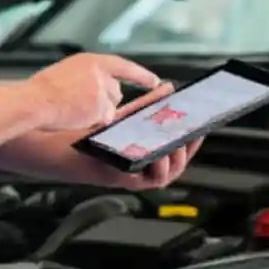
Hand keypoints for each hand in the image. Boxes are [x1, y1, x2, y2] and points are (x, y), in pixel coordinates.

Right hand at [27, 53, 160, 131]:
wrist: (34, 100)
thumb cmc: (40, 91)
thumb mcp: (65, 73)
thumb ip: (86, 77)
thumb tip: (99, 88)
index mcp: (90, 60)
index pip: (123, 66)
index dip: (140, 75)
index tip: (155, 82)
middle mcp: (100, 73)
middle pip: (115, 91)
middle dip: (105, 101)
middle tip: (83, 105)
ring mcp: (102, 91)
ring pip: (109, 108)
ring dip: (97, 113)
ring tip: (72, 110)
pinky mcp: (101, 108)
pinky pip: (102, 120)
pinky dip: (92, 122)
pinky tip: (75, 118)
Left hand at [73, 82, 202, 189]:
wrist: (66, 144)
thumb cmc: (96, 132)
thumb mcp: (128, 116)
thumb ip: (148, 104)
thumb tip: (168, 87)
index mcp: (151, 153)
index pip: (180, 149)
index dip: (193, 140)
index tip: (202, 126)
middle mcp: (146, 167)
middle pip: (177, 163)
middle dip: (187, 150)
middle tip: (190, 136)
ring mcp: (137, 176)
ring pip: (165, 174)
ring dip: (174, 160)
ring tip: (174, 146)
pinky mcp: (124, 180)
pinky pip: (146, 180)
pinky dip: (155, 169)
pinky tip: (157, 156)